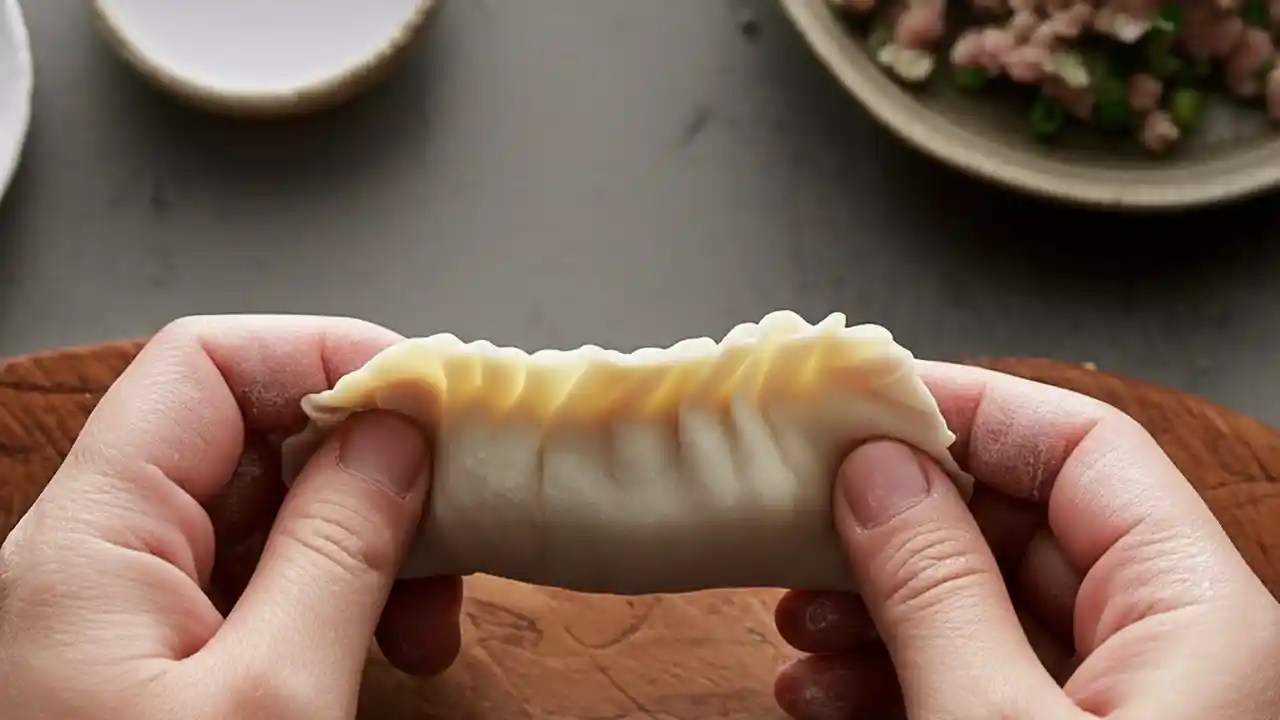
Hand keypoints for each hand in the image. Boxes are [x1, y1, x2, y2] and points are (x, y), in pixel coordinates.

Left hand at [0, 316, 462, 718]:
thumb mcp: (275, 701)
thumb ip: (338, 552)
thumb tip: (398, 433)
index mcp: (90, 542)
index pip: (205, 365)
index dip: (327, 358)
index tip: (432, 402)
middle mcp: (96, 558)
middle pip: (248, 435)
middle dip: (369, 466)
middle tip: (454, 521)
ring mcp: (125, 614)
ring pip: (266, 512)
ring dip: (369, 543)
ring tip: (430, 619)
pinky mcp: (158, 662)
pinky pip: (260, 583)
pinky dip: (339, 596)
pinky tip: (389, 642)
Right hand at [773, 360, 1279, 718]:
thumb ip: (936, 593)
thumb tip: (877, 472)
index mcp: (1197, 616)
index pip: (1087, 446)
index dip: (969, 409)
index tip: (863, 404)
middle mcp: (1173, 649)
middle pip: (1025, 525)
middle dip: (899, 526)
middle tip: (806, 520)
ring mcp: (1124, 705)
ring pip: (989, 608)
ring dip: (880, 609)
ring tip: (799, 627)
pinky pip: (982, 681)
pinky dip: (896, 676)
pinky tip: (824, 690)